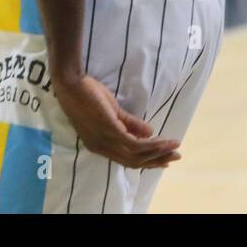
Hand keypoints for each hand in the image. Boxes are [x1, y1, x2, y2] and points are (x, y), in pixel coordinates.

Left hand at [55, 73, 180, 169]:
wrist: (71, 83)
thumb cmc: (88, 94)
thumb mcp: (112, 112)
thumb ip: (130, 123)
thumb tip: (150, 132)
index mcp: (100, 145)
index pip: (127, 160)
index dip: (147, 161)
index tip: (164, 161)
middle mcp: (102, 148)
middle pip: (134, 162)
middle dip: (157, 160)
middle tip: (176, 157)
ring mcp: (106, 141)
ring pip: (137, 155)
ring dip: (159, 152)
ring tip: (175, 147)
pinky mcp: (110, 131)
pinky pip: (135, 144)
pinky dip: (152, 144)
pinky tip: (163, 140)